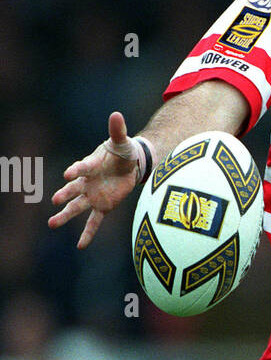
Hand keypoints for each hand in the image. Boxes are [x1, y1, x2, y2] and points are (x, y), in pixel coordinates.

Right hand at [49, 111, 140, 247]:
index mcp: (90, 165)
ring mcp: (93, 195)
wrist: (130, 165)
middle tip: (55, 199)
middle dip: (64, 194)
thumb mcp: (121, 142)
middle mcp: (87, 182)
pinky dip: (88, 234)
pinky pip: (94, 222)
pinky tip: (80, 246)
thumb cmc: (121, 151)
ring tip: (51, 224)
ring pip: (77, 207)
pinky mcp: (103, 206)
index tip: (69, 174)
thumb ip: (118, 130)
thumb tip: (116, 114)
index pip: (82, 168)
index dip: (77, 170)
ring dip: (65, 215)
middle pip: (73, 190)